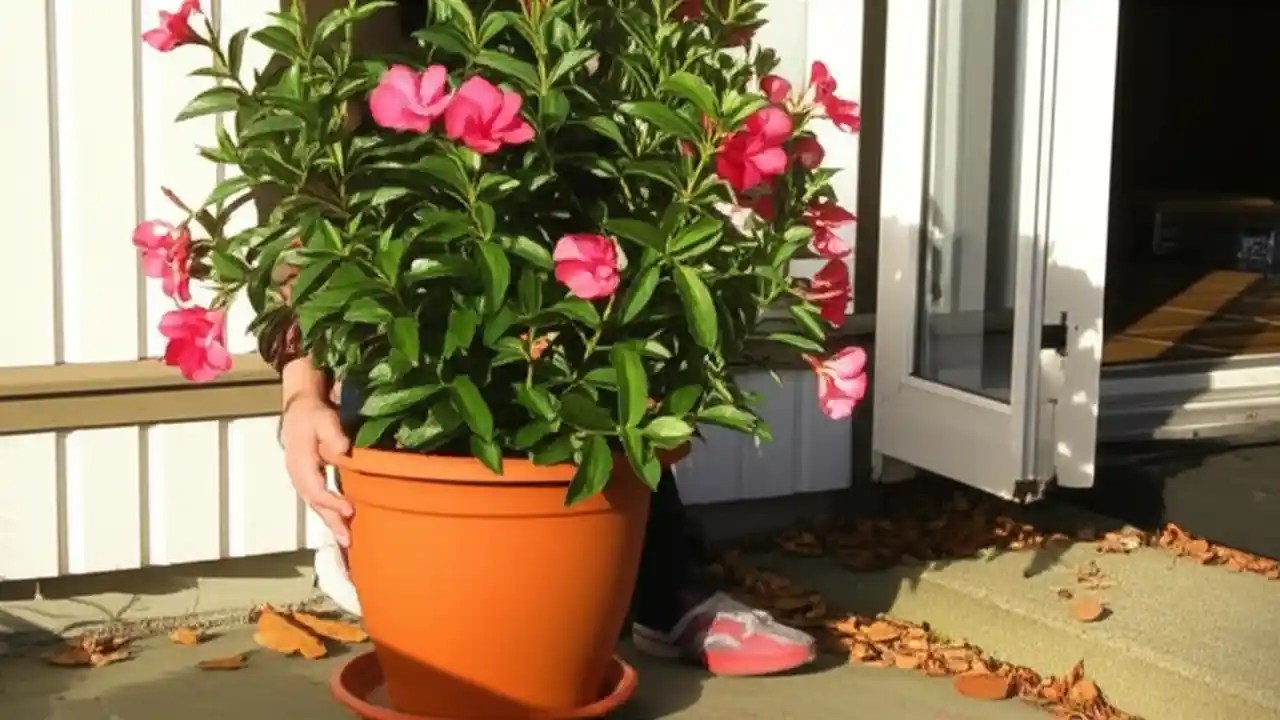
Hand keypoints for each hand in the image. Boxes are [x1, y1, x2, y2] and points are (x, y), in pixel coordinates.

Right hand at [281, 392, 353, 545]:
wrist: (298, 410)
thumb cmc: (313, 415)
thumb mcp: (323, 419)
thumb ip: (332, 434)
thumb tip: (343, 450)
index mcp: (300, 462)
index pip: (315, 488)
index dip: (331, 501)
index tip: (350, 510)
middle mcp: (297, 475)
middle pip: (314, 503)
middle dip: (331, 522)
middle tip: (347, 541)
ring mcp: (300, 479)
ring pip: (314, 505)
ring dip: (330, 523)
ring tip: (346, 540)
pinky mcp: (306, 480)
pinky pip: (316, 501)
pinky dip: (327, 514)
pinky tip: (340, 525)